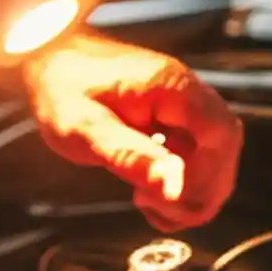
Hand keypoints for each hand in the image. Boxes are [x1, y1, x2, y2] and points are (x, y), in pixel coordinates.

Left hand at [25, 34, 242, 232]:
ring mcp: (183, 105)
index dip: (209, 177)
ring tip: (151, 206)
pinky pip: (196, 154)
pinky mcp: (174, 118)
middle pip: (224, 148)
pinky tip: (152, 196)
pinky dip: (182, 183)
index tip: (175, 200)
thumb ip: (131, 158)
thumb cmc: (61, 88)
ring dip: (193, 191)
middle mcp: (186, 93)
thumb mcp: (85, 130)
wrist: (47, 59)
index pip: (222, 136)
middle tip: (161, 212)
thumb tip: (173, 189)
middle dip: (202, 190)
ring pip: (215, 155)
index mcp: (172, 88)